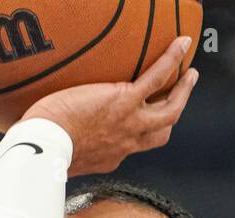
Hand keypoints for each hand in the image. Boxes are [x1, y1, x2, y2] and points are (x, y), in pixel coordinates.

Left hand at [23, 36, 197, 175]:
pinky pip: (157, 77)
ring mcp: (131, 121)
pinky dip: (172, 59)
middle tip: (179, 99)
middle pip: (162, 132)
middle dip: (173, 116)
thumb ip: (63, 150)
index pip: (133, 146)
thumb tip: (47, 145)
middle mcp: (127, 142)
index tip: (138, 127)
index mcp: (111, 156)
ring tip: (190, 74)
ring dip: (183, 91)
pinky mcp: (126, 100)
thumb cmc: (44, 151)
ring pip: (170, 108)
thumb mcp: (59, 156)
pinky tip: (181, 44)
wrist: (47, 147)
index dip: (140, 137)